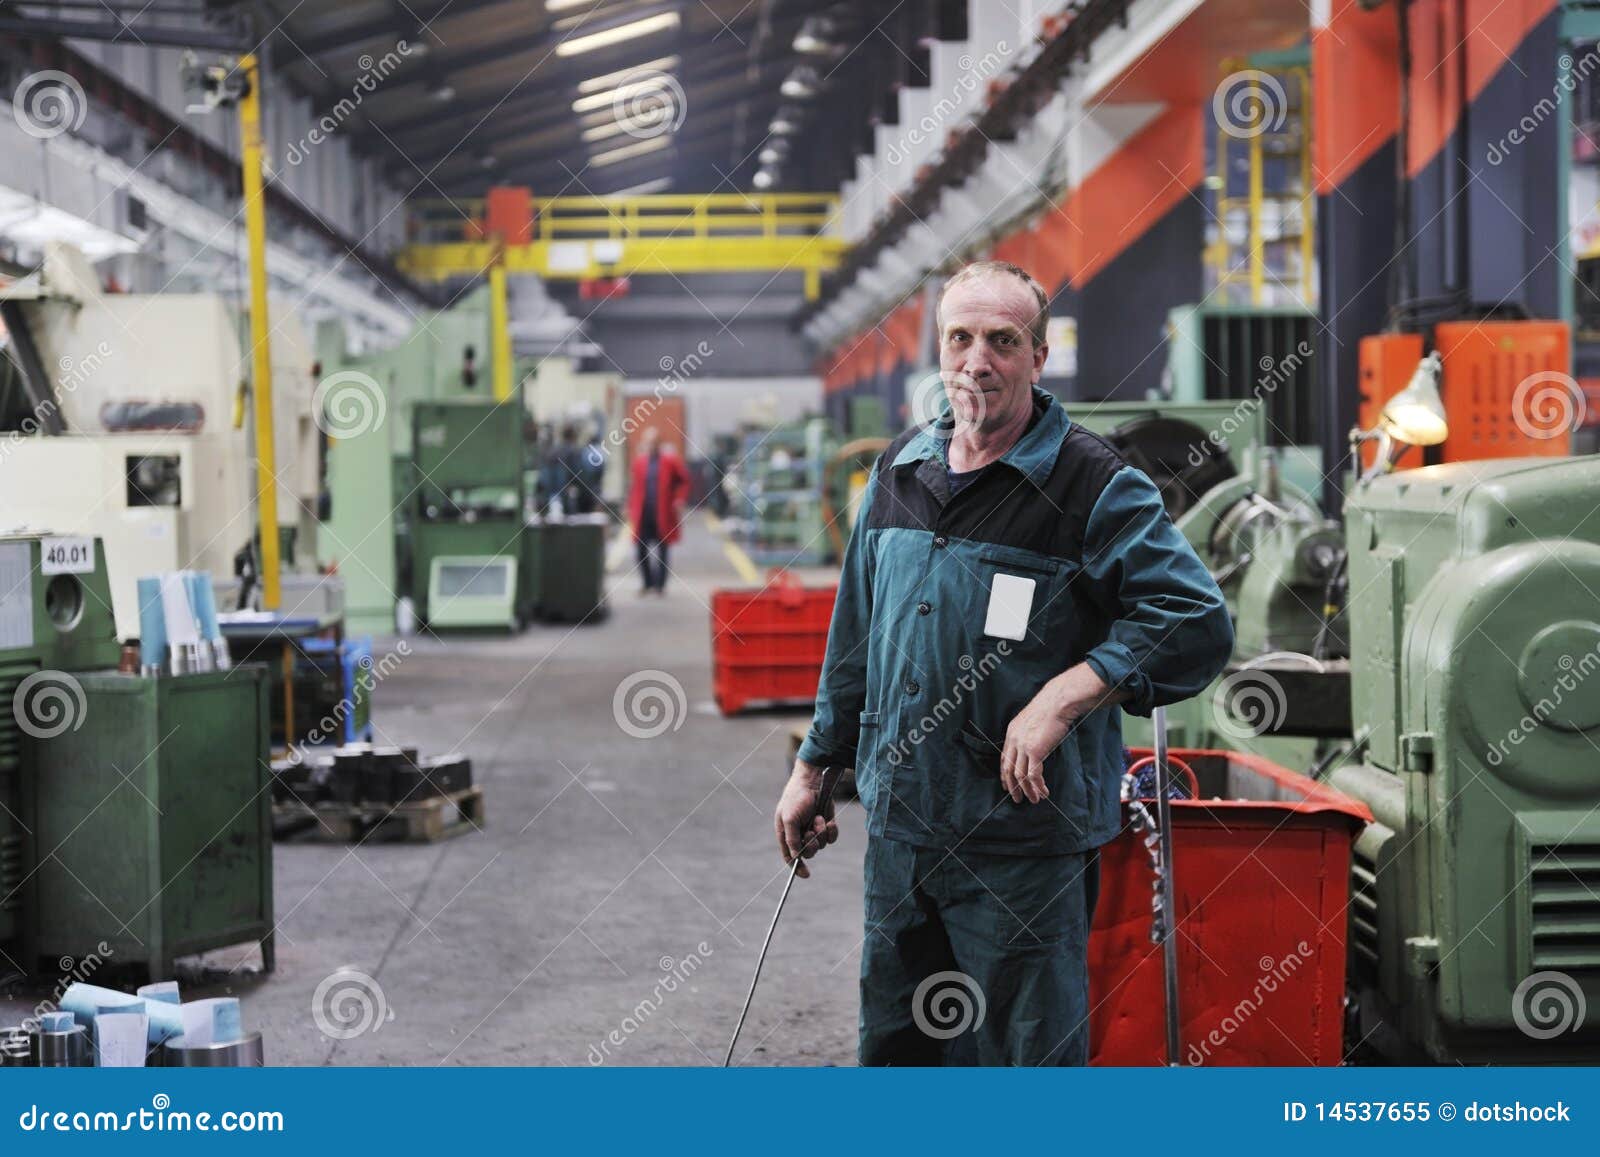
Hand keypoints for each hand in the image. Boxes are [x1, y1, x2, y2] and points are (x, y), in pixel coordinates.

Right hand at [774, 760, 836, 877]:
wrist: (814, 780)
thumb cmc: (797, 797)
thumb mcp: (789, 819)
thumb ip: (792, 840)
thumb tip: (796, 857)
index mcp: (785, 832)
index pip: (789, 855)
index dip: (796, 867)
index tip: (805, 875)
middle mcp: (799, 832)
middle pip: (807, 852)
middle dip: (811, 845)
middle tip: (811, 833)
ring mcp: (813, 828)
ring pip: (820, 844)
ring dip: (821, 833)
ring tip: (819, 818)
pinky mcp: (825, 823)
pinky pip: (831, 837)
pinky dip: (831, 831)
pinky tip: (829, 820)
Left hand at [1001, 663, 1125, 804]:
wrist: (1057, 702)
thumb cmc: (1050, 709)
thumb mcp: (1032, 721)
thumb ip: (1028, 734)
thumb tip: (1033, 747)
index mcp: (1011, 733)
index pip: (1004, 758)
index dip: (1005, 774)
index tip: (1007, 785)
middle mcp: (1014, 740)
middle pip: (1009, 769)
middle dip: (1012, 787)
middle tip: (1017, 799)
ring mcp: (1023, 746)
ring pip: (1021, 775)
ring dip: (1028, 790)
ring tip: (1034, 799)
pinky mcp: (1035, 750)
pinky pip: (1034, 774)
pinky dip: (1038, 786)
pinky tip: (1044, 791)